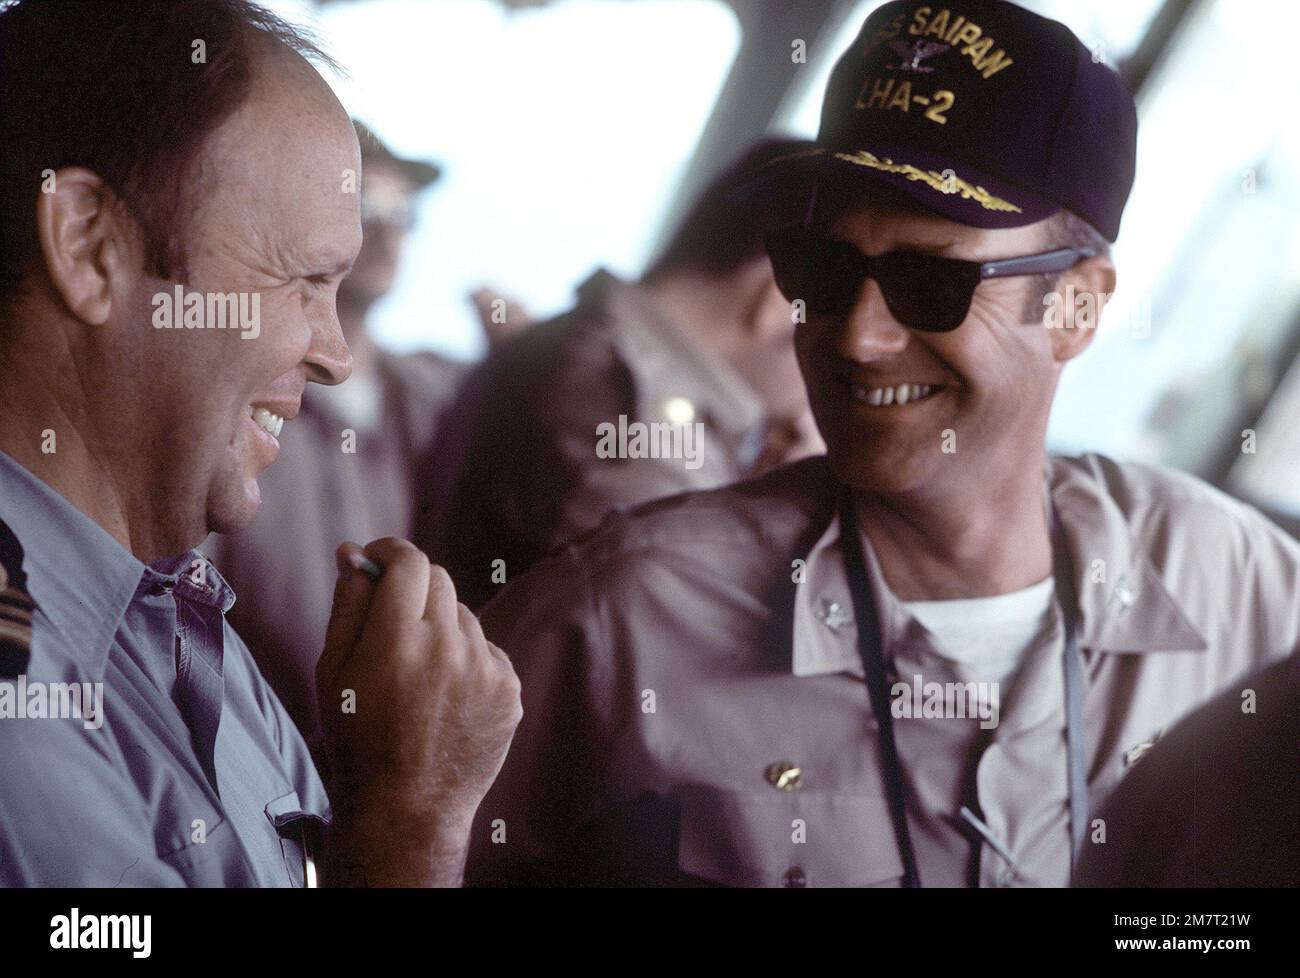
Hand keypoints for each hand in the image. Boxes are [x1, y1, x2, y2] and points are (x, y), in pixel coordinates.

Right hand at [316, 538, 521, 884]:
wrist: (406, 808)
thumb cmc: (359, 739)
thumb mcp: (333, 672)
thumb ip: (347, 605)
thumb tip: (355, 554)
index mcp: (396, 640)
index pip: (408, 561)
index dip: (390, 553)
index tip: (378, 560)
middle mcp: (446, 647)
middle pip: (438, 580)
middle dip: (412, 589)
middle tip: (392, 623)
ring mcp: (485, 668)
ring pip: (462, 616)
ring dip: (440, 629)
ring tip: (417, 677)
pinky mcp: (509, 689)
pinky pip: (487, 650)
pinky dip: (466, 661)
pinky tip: (444, 697)